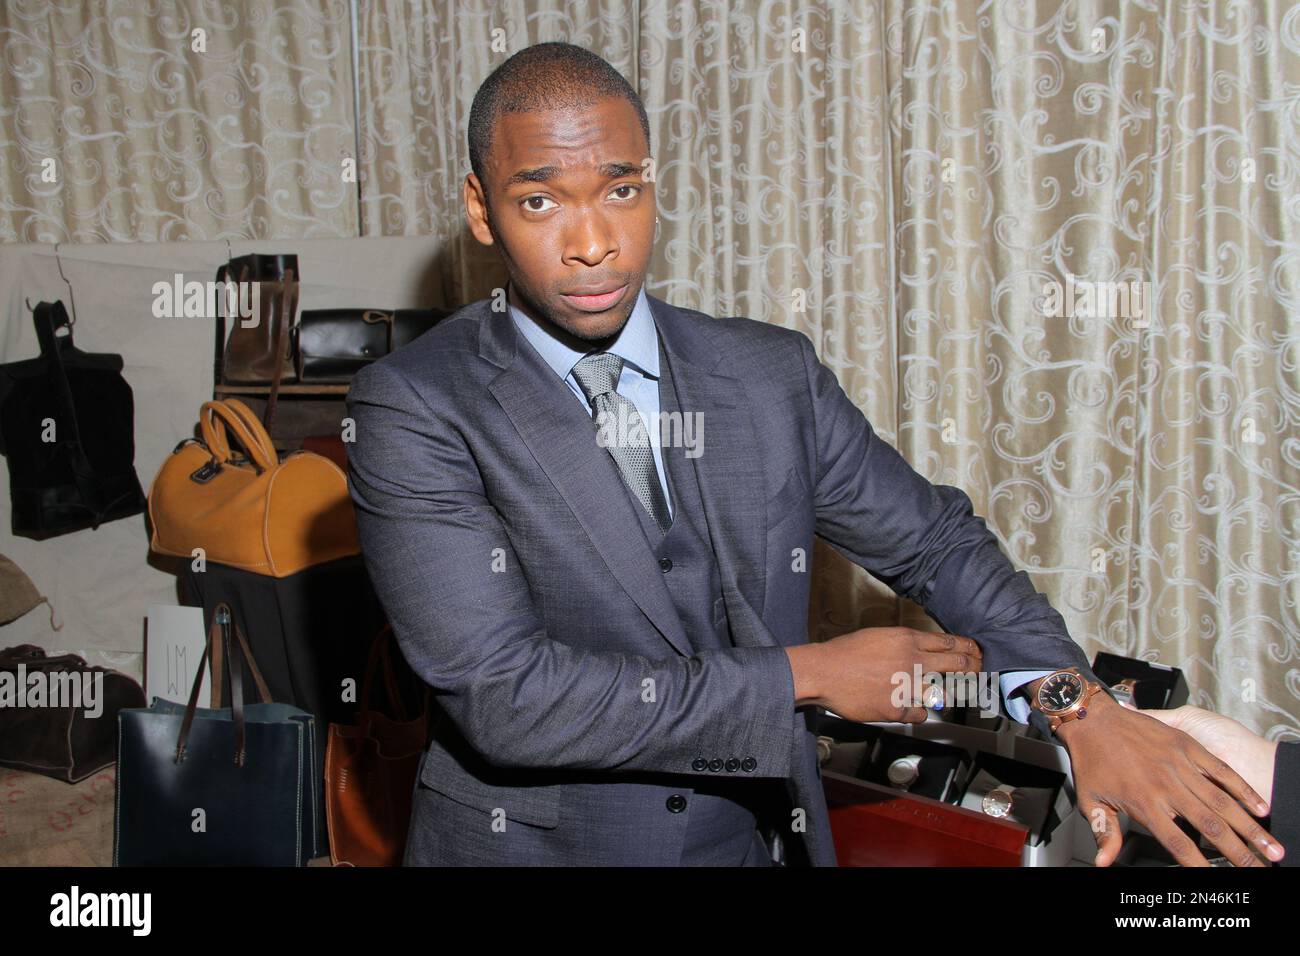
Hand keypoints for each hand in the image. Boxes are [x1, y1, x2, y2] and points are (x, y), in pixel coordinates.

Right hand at [787, 626, 981, 722]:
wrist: (824, 672)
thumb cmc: (845, 653)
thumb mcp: (878, 636)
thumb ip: (903, 643)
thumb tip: (924, 651)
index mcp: (906, 639)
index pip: (949, 642)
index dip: (967, 648)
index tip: (976, 652)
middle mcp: (912, 661)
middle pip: (956, 664)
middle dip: (972, 668)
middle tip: (978, 671)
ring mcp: (906, 686)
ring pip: (941, 695)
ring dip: (938, 696)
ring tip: (931, 696)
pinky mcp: (897, 709)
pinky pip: (920, 714)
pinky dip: (916, 712)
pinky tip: (905, 707)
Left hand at [1051, 693, 1284, 866]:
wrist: (1092, 718)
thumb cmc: (1091, 758)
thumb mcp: (1091, 799)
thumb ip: (1105, 832)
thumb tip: (1105, 862)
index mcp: (1144, 802)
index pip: (1177, 842)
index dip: (1196, 864)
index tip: (1213, 879)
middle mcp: (1166, 786)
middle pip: (1209, 826)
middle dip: (1238, 851)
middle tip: (1259, 868)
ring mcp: (1180, 765)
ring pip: (1222, 801)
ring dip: (1250, 827)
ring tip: (1269, 847)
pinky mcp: (1187, 747)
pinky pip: (1221, 770)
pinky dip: (1242, 789)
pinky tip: (1260, 807)